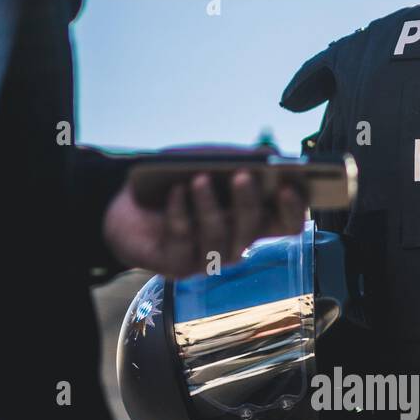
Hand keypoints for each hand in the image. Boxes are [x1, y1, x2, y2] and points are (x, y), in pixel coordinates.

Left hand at [102, 171, 307, 277]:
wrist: (125, 204)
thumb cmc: (174, 180)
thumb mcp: (206, 160)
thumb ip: (235, 157)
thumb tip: (267, 154)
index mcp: (252, 218)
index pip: (287, 222)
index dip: (294, 209)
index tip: (289, 187)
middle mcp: (236, 242)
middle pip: (253, 228)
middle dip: (249, 202)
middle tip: (243, 176)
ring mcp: (208, 258)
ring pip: (219, 238)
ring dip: (210, 207)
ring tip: (200, 179)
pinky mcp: (178, 266)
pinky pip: (184, 240)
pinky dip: (179, 213)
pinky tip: (175, 192)